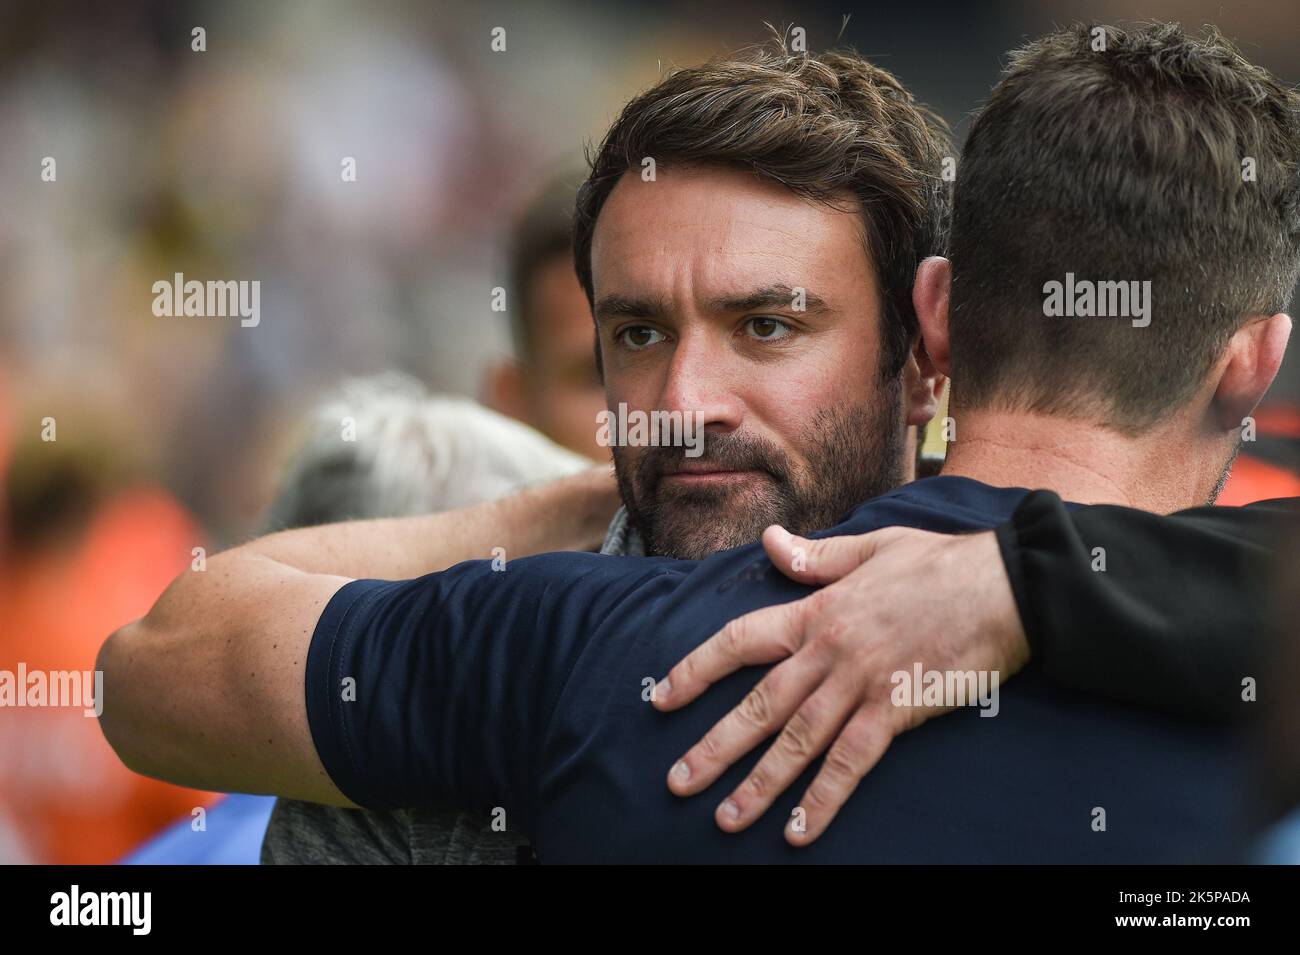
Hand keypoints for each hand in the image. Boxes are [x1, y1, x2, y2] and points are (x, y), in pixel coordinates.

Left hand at [652, 524, 1029, 844]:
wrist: (1005, 586)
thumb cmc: (940, 564)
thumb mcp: (870, 547)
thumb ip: (815, 555)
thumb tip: (769, 540)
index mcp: (817, 610)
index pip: (739, 641)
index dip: (697, 669)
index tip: (663, 696)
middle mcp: (828, 651)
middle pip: (759, 705)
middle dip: (714, 746)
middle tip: (677, 782)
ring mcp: (861, 684)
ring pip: (797, 741)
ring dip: (759, 784)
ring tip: (725, 819)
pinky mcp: (897, 711)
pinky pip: (851, 763)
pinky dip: (823, 799)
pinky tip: (798, 832)